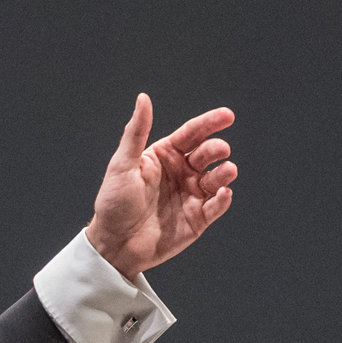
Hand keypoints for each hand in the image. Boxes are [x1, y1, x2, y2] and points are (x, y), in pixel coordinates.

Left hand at [85, 94, 237, 278]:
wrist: (114, 244)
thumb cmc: (113, 202)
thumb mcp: (122, 164)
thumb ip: (136, 132)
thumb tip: (143, 98)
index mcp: (165, 156)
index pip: (192, 134)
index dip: (210, 123)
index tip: (227, 115)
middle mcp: (181, 173)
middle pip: (206, 154)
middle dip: (216, 149)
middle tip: (221, 150)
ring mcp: (191, 195)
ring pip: (216, 179)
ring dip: (225, 173)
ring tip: (228, 170)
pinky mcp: (197, 219)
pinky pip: (215, 206)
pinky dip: (223, 199)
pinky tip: (224, 192)